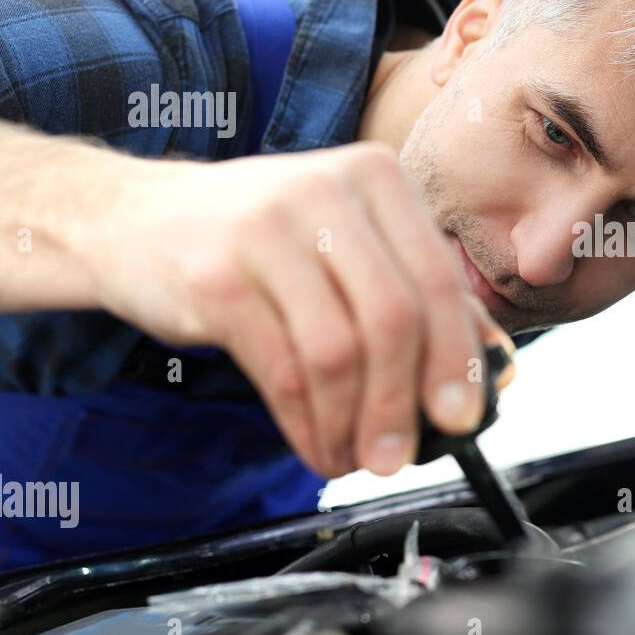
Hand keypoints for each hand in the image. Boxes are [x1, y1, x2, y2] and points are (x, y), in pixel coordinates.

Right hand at [88, 142, 512, 478]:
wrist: (136, 218)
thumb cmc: (265, 238)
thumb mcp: (351, 242)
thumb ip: (424, 296)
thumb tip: (498, 372)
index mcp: (377, 177)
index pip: (437, 278)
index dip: (457, 357)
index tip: (464, 418)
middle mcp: (326, 191)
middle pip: (393, 317)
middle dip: (404, 403)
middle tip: (401, 457)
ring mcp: (265, 229)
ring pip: (337, 350)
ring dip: (353, 422)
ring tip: (354, 458)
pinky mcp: (215, 276)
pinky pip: (280, 369)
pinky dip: (306, 422)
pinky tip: (317, 444)